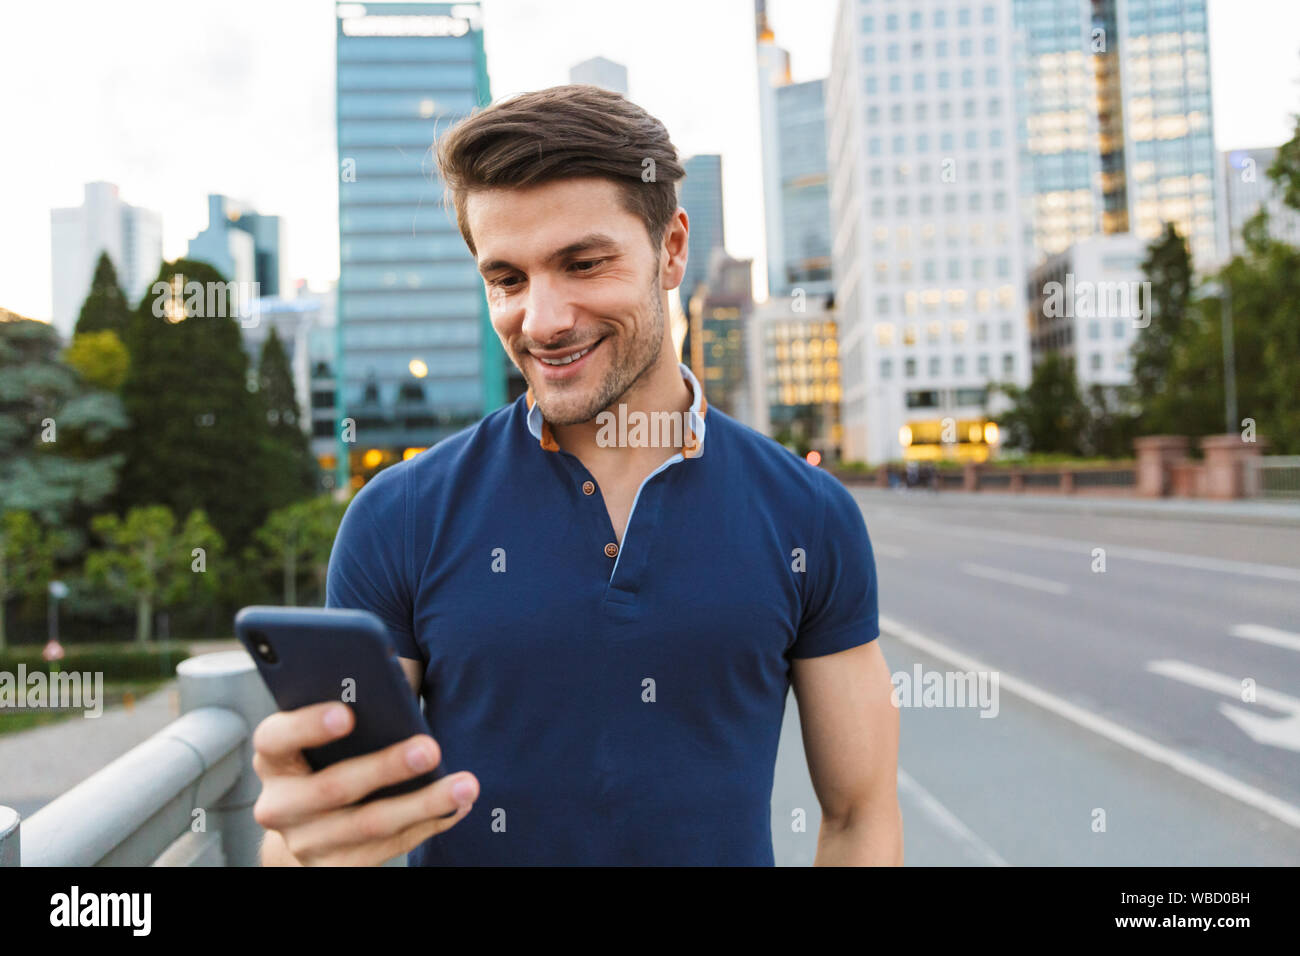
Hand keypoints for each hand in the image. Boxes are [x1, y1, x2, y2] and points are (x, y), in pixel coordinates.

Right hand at [251, 701, 478, 864]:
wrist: (311, 824)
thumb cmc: (329, 757)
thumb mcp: (323, 735)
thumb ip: (347, 713)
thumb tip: (395, 693)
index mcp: (273, 758)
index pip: (275, 739)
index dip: (307, 726)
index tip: (346, 713)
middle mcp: (280, 805)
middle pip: (333, 787)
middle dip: (386, 767)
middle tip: (430, 748)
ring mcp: (306, 843)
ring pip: (370, 825)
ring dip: (424, 804)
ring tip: (465, 784)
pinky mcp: (335, 868)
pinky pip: (390, 847)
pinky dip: (429, 824)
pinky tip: (458, 806)